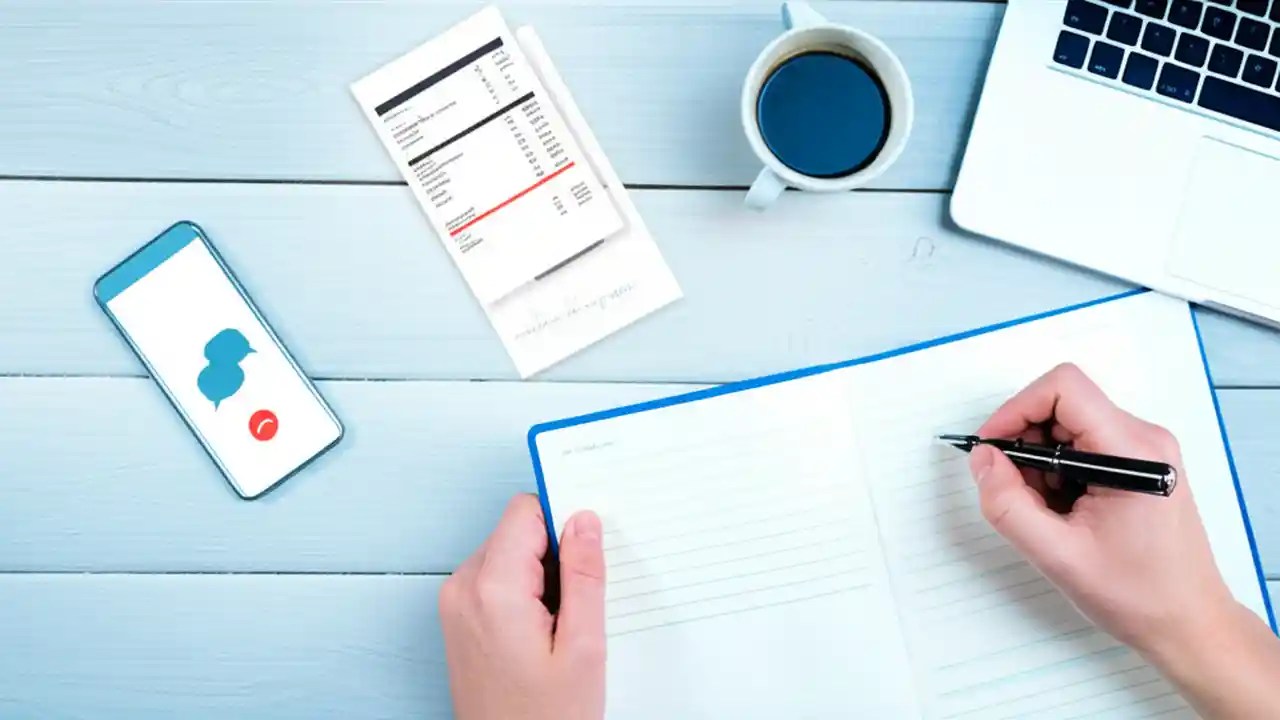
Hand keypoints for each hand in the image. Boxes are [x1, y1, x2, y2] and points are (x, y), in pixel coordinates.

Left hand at [439, 494, 605, 719]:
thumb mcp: (583, 647)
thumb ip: (584, 575)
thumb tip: (584, 521)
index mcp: (492, 589)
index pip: (526, 511)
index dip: (563, 521)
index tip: (588, 548)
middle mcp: (463, 589)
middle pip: (516, 531)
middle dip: (554, 554)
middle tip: (579, 602)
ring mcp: (455, 604)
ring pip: (507, 554)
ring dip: (540, 576)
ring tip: (560, 626)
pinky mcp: (458, 619)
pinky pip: (495, 580)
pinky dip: (523, 593)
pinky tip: (543, 632)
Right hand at [970, 364, 1279, 717]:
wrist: (1189, 624)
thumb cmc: (1135, 595)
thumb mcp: (1057, 555)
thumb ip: (1008, 504)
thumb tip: (981, 459)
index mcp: (1133, 451)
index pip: (1063, 388)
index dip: (1016, 409)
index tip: (991, 451)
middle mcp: (1144, 438)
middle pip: (1063, 405)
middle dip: (1025, 443)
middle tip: (1017, 494)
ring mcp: (1145, 451)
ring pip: (1069, 427)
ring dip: (1040, 462)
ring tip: (1046, 512)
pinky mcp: (1140, 465)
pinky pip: (1083, 446)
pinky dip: (1058, 472)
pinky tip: (1064, 513)